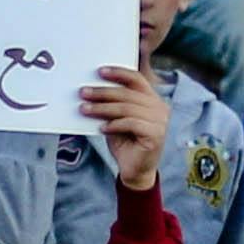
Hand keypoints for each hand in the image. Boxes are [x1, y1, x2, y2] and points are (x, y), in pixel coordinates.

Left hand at [75, 63, 167, 192]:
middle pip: (128, 93)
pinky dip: (114, 124)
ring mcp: (160, 121)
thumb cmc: (126, 143)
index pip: (137, 79)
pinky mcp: (156, 135)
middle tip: (83, 92)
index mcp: (152, 100)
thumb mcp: (116, 119)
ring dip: (102, 108)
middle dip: (102, 92)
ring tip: (85, 109)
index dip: (118, 73)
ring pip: (127, 108)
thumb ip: (111, 105)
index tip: (99, 72)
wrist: (135, 171)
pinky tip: (102, 128)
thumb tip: (91, 90)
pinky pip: (131, 123)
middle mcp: (160, 108)